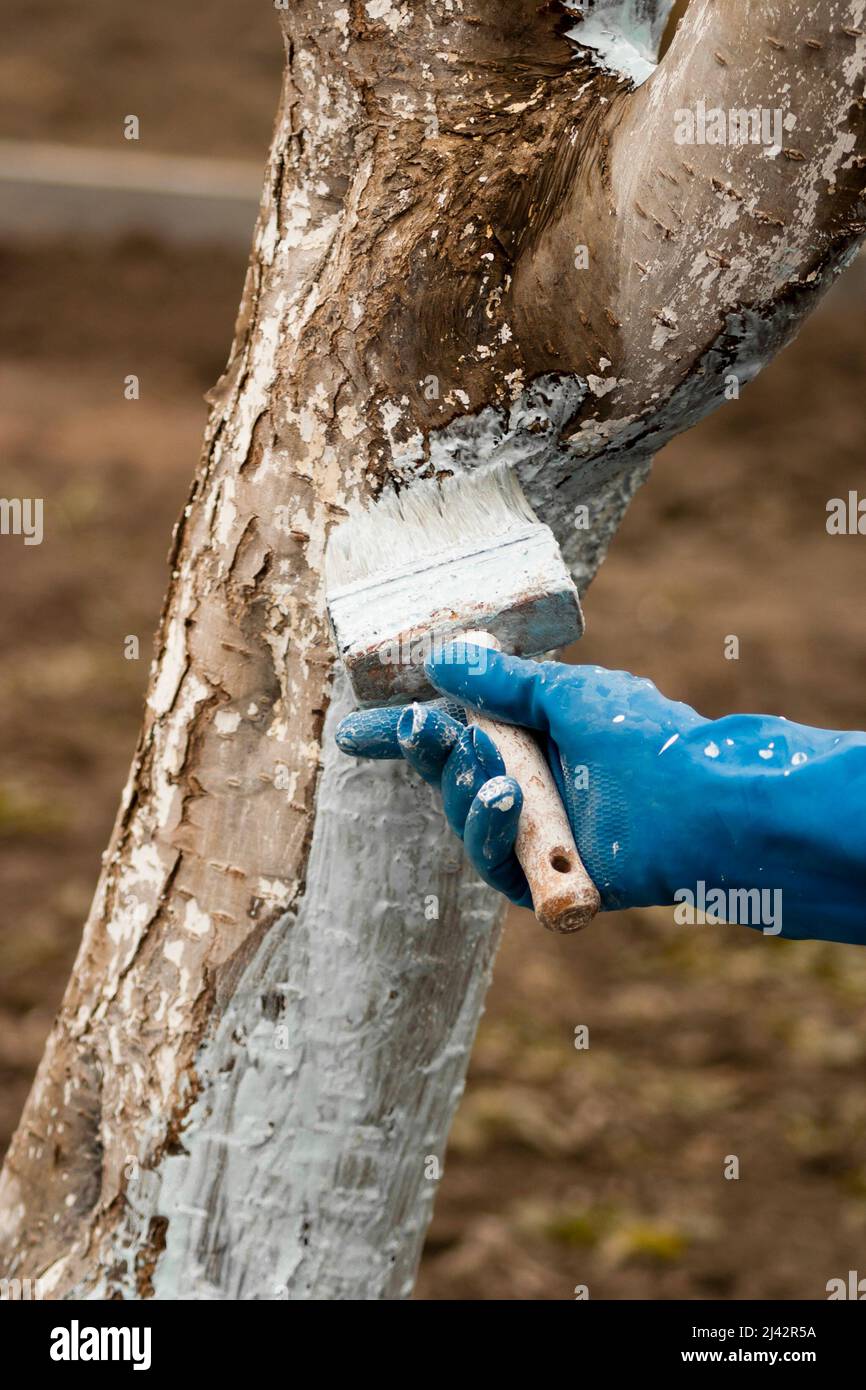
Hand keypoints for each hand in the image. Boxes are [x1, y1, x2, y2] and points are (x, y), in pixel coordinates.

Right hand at [335, 643, 708, 911]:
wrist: (697, 803)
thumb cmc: (643, 740)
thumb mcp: (567, 695)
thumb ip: (502, 683)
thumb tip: (441, 660)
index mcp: (530, 737)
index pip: (451, 736)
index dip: (402, 736)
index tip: (354, 734)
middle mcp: (525, 784)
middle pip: (446, 775)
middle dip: (429, 751)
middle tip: (421, 730)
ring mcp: (531, 833)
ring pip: (462, 815)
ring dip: (465, 788)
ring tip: (494, 771)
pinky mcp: (540, 877)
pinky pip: (491, 860)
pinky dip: (490, 829)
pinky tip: (507, 800)